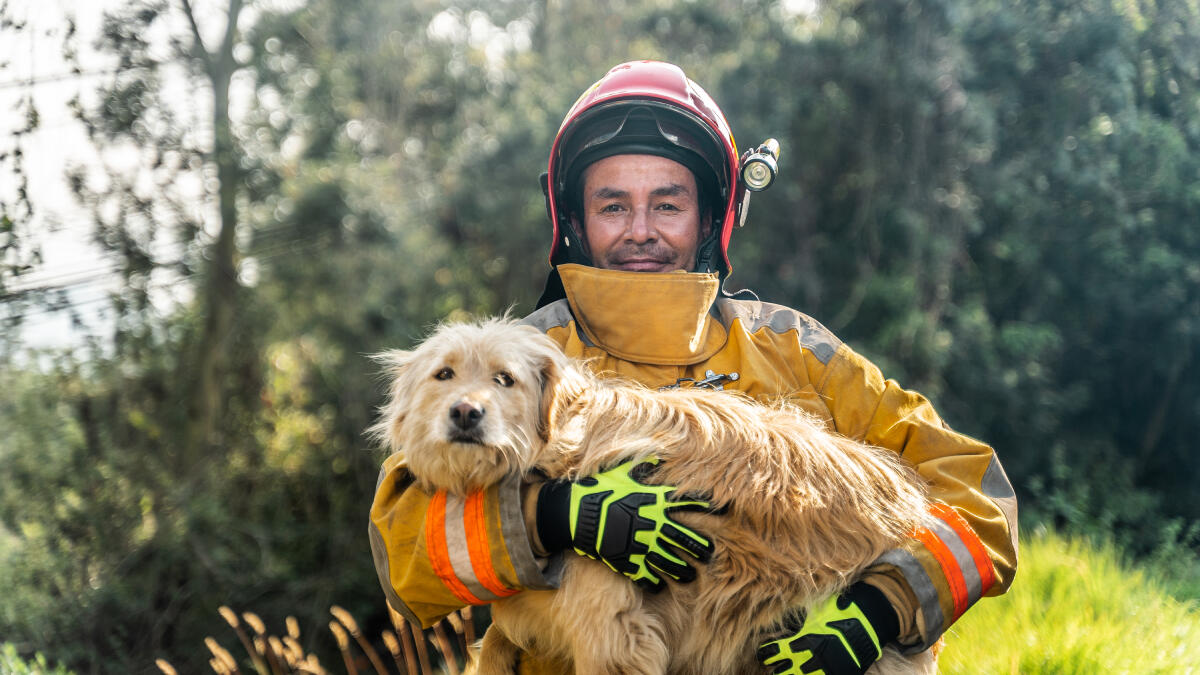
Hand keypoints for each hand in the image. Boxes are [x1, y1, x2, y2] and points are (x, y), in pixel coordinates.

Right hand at [536, 457, 714, 590]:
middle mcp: (655, 524)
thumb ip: (644, 466)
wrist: (575, 513)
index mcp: (656, 501)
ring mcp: (643, 546)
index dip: (709, 506)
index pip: (691, 502)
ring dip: (683, 571)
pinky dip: (655, 583)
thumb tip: (659, 454)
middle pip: (688, 539)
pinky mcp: (629, 562)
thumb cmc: (600, 488)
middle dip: (701, 548)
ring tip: (690, 576)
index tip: (723, 511)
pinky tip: (661, 585)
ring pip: (672, 564)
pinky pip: (647, 578)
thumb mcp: (622, 470)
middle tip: (709, 553)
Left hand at [756, 583, 899, 674]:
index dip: (767, 653)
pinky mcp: (839, 673)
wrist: (870, 622)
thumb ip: (801, 616)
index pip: (775, 651)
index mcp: (803, 640)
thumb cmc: (842, 610)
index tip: (763, 654)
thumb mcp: (817, 608)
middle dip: (778, 670)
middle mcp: (811, 658)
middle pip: (785, 672)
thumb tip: (785, 611)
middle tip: (775, 668)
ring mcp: (825, 669)